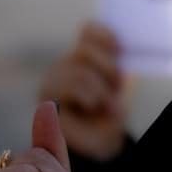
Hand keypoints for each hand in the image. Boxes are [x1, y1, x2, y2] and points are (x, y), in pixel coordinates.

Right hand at [39, 21, 128, 161]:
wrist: (101, 140)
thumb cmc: (112, 109)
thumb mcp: (122, 83)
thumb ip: (120, 62)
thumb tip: (126, 46)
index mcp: (85, 55)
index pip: (90, 30)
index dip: (105, 35)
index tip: (121, 49)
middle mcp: (65, 63)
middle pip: (84, 50)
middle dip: (108, 69)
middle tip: (117, 88)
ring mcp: (52, 81)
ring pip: (78, 71)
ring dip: (100, 89)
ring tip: (107, 104)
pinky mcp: (46, 100)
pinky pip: (67, 89)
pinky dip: (88, 97)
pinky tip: (93, 107)